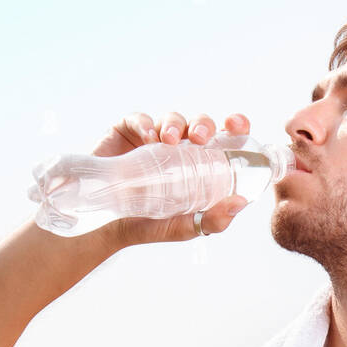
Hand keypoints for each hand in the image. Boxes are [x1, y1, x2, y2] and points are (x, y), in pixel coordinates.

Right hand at [91, 110, 252, 247]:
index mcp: (202, 165)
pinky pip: (139, 119)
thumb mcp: (185, 227)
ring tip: (167, 140)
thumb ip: (213, 220)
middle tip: (199, 138)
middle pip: (200, 124)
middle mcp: (181, 148)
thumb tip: (241, 202)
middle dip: (203, 124)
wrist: (106, 226)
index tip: (238, 124)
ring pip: (172, 119)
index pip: (225, 139)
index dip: (235, 125)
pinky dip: (144, 124)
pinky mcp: (127, 132)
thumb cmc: (149, 225)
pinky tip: (146, 137)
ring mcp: (154, 138)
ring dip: (174, 124)